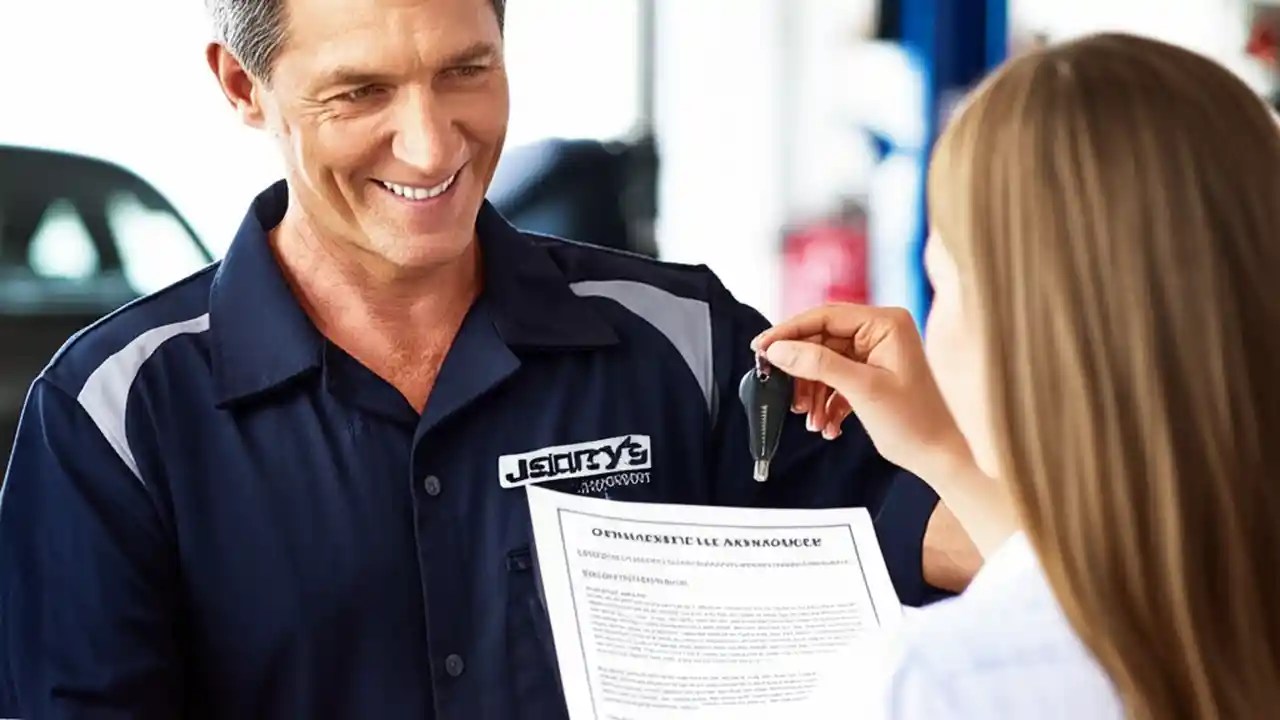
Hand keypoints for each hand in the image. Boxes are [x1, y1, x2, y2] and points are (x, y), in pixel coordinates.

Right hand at [751, 304, 970, 481]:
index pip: (825, 316)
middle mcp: (881, 331)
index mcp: (886, 323)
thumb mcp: (861, 389)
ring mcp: (876, 353)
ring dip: (812, 392)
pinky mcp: (872, 374)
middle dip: (802, 372)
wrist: (937, 457)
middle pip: (822, 341)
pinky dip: (826, 402)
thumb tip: (778, 349)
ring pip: (825, 363)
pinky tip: (827, 425)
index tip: (761, 348)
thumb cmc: (913, 421)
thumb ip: (817, 364)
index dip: (789, 332)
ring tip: (811, 419)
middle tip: (783, 392)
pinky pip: (836, 379)